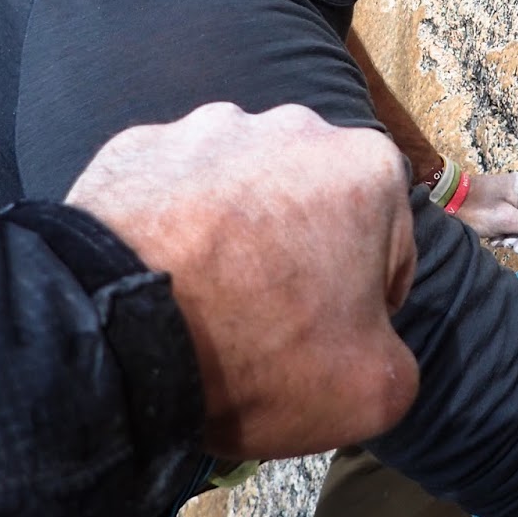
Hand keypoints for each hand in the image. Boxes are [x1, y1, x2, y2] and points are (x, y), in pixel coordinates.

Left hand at [67, 102, 419, 459]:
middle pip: (315, 205)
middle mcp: (294, 126)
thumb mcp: (375, 391)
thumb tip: (372, 348)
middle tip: (266, 322)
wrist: (118, 332)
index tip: (326, 344)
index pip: (388, 250)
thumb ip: (399, 358)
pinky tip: (158, 278)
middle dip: (301, 255)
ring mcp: (209, 127)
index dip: (363, 308)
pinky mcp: (140, 144)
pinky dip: (172, 225)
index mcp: (368, 168)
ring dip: (236, 232)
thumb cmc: (261, 352)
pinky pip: (173, 188)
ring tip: (203, 301)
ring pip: (242, 189)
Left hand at [455, 168, 517, 251]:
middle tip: (505, 242)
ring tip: (497, 238)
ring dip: (513, 238)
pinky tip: (495, 236)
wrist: (448, 200)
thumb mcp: (506, 220)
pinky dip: (507, 234)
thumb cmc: (475, 208)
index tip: (517, 246)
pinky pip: (517, 226)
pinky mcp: (509, 207)